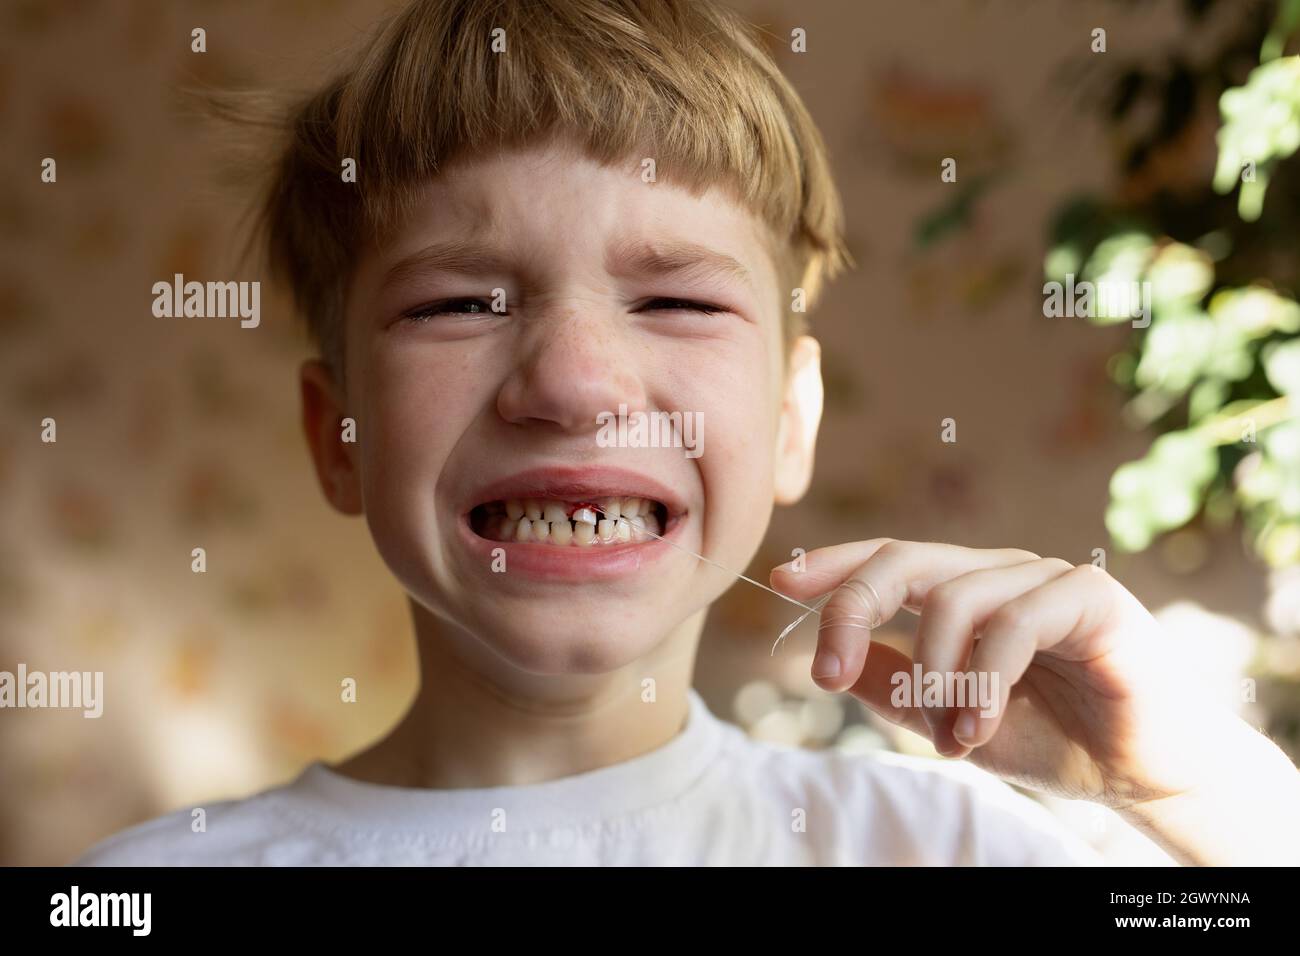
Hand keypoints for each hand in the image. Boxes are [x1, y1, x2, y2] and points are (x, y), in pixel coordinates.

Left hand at [770, 539, 1236, 808]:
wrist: (1142, 772)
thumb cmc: (1049, 738)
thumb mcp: (949, 718)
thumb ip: (896, 687)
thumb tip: (833, 660)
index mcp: (964, 590)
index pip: (888, 559)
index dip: (833, 564)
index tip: (779, 581)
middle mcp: (999, 572)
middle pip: (904, 560)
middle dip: (851, 609)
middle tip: (827, 677)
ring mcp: (1045, 577)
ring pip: (953, 598)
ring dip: (935, 679)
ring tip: (951, 738)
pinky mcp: (1090, 598)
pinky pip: (1014, 623)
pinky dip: (984, 682)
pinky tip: (978, 729)